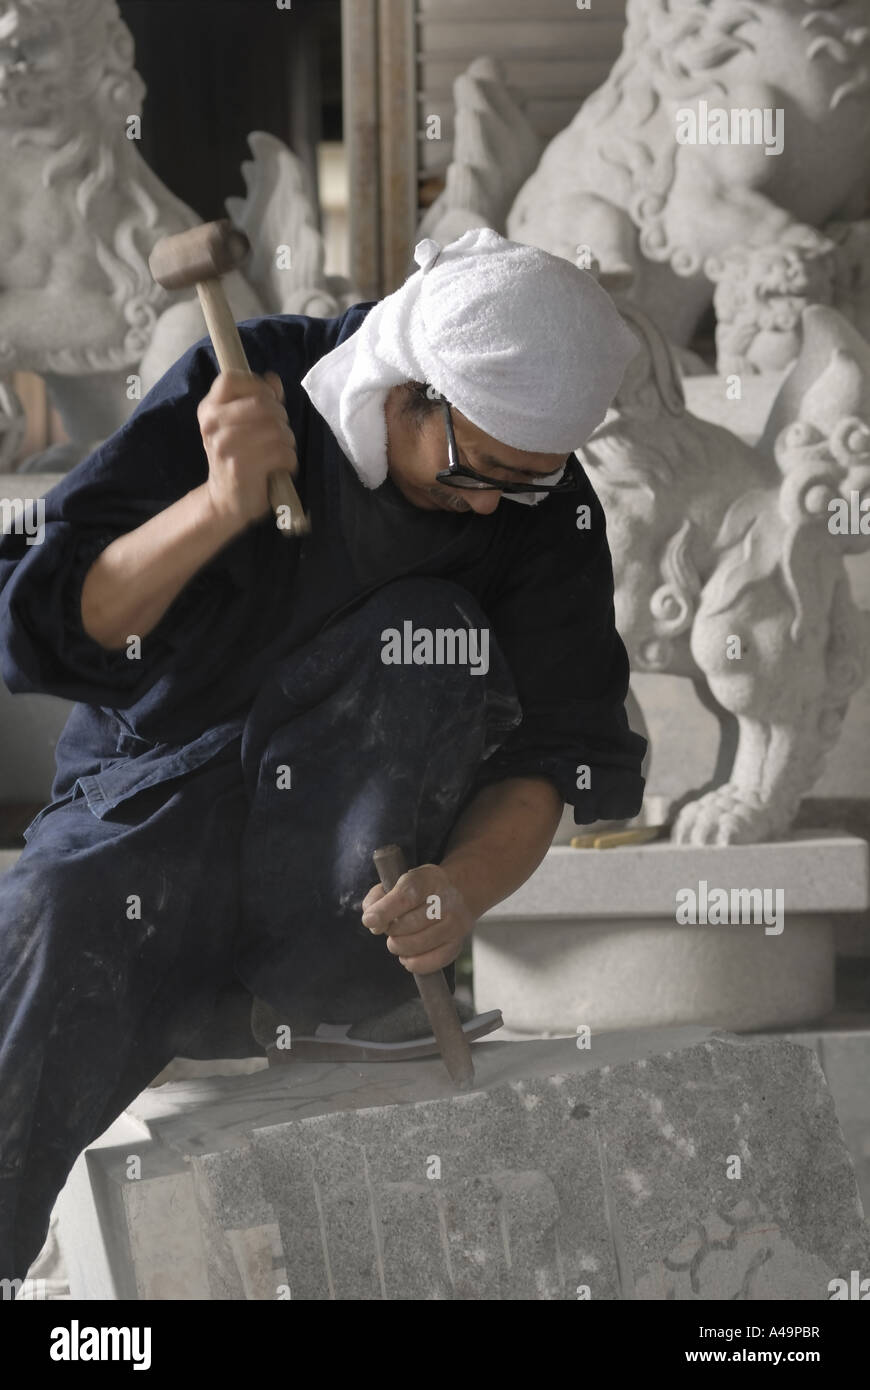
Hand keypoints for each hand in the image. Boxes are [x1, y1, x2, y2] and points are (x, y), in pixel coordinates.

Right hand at [197, 369, 297, 528]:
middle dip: (281, 417)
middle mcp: (212, 425)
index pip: (230, 379)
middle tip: (279, 432)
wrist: (225, 500)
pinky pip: (282, 452)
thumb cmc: (238, 457)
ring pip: (276, 428)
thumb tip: (273, 380)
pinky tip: (280, 466)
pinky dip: (289, 460)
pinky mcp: (241, 468)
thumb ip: (258, 398)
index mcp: (209, 409)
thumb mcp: (241, 424)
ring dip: (288, 440)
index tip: (268, 401)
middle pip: (261, 403)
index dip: (257, 386)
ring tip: (280, 450)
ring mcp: (225, 446)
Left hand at [360, 863, 474, 973]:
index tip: (369, 921)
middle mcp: (445, 902)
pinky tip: (408, 955)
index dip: (384, 912)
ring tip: (398, 939)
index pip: (404, 898)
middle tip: (391, 926)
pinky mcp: (456, 944)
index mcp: (427, 880)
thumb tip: (371, 922)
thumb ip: (377, 898)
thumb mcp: (397, 882)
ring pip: (417, 945)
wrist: (457, 891)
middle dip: (391, 930)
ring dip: (399, 946)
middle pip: (408, 925)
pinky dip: (413, 963)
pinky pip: (430, 963)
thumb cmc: (419, 889)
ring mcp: (454, 924)